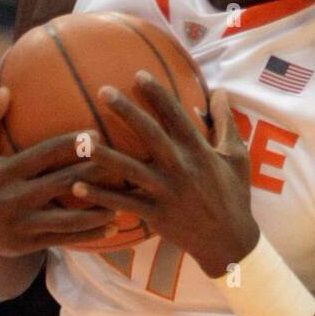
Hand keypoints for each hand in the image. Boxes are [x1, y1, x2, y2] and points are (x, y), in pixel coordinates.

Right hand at [0, 86, 119, 256]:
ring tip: (124, 201)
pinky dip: (90, 235)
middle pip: (61, 184)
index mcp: (4, 172)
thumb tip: (6, 90)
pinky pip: (64, 240)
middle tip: (123, 164)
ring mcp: (22, 224)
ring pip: (67, 219)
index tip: (96, 134)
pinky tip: (115, 227)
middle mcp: (13, 198)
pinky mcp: (28, 244)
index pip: (43, 154)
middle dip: (93, 174)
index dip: (71, 145)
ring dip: (97, 211)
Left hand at [71, 73, 259, 277]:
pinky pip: (124, 203)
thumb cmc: (234, 194)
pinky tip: (77, 186)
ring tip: (82, 140)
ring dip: (105, 154)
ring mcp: (167, 192)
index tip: (139, 75)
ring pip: (130, 170)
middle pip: (150, 134)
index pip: (177, 115)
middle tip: (104, 91)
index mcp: (200, 151)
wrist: (230, 241)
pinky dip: (100, 196)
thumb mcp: (237, 156)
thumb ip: (226, 122)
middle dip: (127, 111)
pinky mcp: (156, 215)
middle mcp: (181, 168)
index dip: (158, 94)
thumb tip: (221, 91)